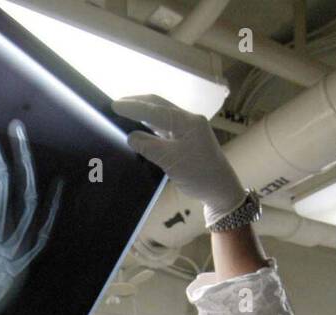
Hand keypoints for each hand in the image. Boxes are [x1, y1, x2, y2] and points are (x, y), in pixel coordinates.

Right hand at [112, 93, 246, 225]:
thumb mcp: (171, 161)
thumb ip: (149, 146)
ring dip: (144, 112)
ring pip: (162, 114)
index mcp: (187, 121)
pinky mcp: (187, 138)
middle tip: (116, 105)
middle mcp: (189, 120)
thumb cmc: (199, 175)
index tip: (113, 106)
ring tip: (125, 112)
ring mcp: (188, 128)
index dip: (133, 107)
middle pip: (159, 105)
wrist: (221, 190)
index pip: (155, 109)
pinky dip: (151, 124)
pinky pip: (165, 126)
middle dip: (138, 103)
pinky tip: (140, 126)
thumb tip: (131, 136)